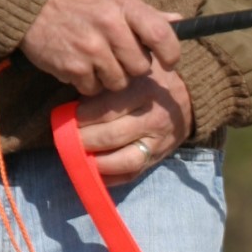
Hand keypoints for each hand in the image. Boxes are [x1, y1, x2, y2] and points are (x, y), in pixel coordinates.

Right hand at [20, 0, 180, 96]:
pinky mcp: (73, 67)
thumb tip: (179, 22)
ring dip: (111, 77)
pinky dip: (89, 82)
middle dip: (133, 66)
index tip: (168, 61)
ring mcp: (90, 48)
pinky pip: (95, 89)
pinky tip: (80, 64)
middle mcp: (108, 25)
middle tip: (118, 55)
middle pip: (141, 67)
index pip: (161, 35)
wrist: (30, 3)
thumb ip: (145, 12)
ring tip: (97, 59)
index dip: (171, 53)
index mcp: (122, 5)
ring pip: (120, 82)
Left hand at [74, 62, 193, 187]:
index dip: (81, 117)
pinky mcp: (157, 159)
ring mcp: (158, 143)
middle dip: (83, 140)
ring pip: (124, 161)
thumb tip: (70, 107)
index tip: (64, 117)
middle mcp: (153, 119)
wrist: (187, 99)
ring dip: (96, 162)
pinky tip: (93, 171)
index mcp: (144, 92)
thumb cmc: (147, 81)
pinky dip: (110, 177)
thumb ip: (104, 86)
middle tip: (63, 138)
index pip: (106, 109)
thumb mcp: (129, 73)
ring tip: (77, 156)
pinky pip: (131, 175)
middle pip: (112, 136)